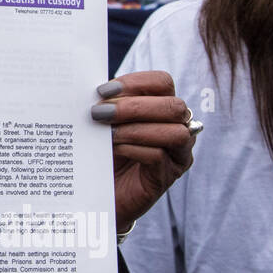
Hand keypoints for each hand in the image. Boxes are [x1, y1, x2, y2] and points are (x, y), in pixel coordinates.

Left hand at [92, 71, 194, 229]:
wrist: (98, 190)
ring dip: (135, 129)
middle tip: (100, 113)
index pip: (162, 82)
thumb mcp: (105, 122)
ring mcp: (177, 154)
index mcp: (162, 106)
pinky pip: (159, 156)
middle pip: (173, 106)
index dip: (134, 82)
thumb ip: (107, 103)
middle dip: (133, 106)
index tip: (102, 91)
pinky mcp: (167, 176)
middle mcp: (179, 127)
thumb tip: (93, 90)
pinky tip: (112, 149)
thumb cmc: (103, 151)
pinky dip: (133, 148)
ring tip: (107, 133)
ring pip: (173, 132)